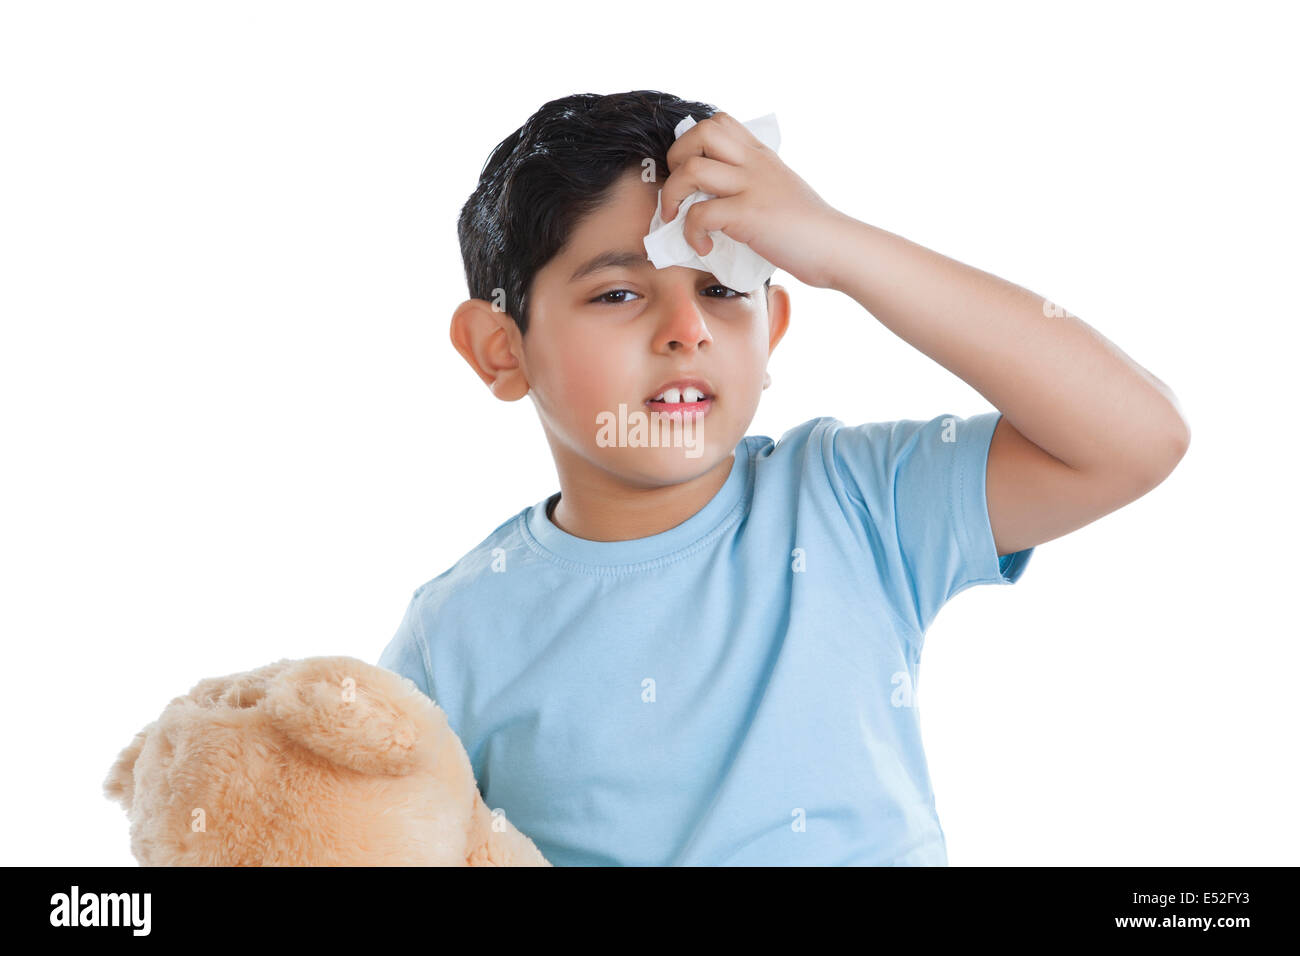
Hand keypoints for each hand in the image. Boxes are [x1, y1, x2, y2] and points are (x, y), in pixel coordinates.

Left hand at [659, 111, 847, 288]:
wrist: (837, 247)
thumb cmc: (809, 230)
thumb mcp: (780, 190)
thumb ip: (754, 184)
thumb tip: (718, 200)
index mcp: (761, 156)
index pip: (719, 122)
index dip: (693, 141)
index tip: (691, 170)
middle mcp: (755, 163)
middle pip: (699, 132)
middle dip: (676, 159)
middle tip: (679, 191)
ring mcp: (752, 186)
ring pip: (691, 169)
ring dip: (672, 195)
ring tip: (678, 218)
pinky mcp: (749, 214)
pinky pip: (700, 214)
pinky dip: (692, 233)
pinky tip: (704, 247)